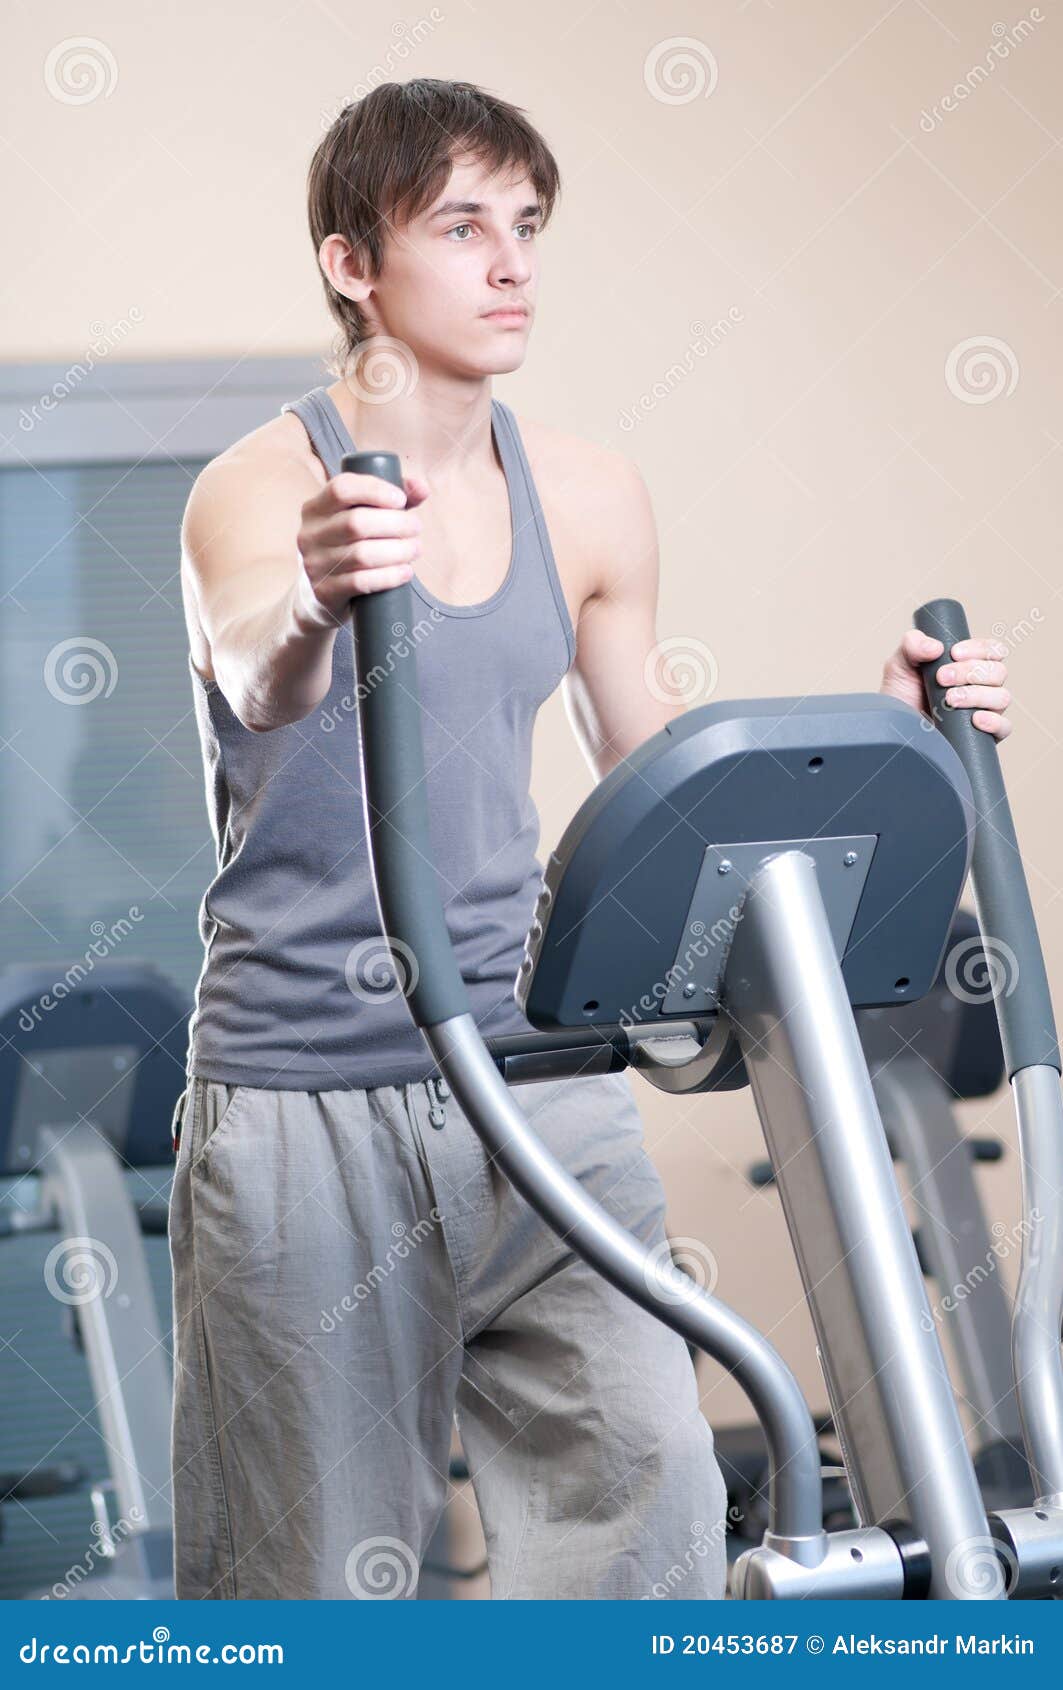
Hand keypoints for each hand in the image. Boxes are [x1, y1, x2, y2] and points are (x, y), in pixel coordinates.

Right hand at [295, 468, 429, 628]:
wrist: (327, 590)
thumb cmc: (352, 544)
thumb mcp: (365, 516)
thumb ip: (393, 499)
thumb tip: (422, 487)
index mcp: (316, 508)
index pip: (341, 489)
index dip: (375, 491)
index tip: (401, 500)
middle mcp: (310, 534)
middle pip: (356, 523)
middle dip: (395, 524)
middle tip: (416, 528)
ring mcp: (315, 564)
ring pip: (362, 555)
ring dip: (398, 551)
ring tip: (415, 549)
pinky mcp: (325, 591)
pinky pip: (361, 582)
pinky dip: (389, 576)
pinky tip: (405, 572)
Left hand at [880, 629, 1012, 741]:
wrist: (895, 728)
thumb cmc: (901, 696)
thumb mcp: (900, 664)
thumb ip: (912, 645)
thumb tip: (936, 647)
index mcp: (970, 664)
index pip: (992, 650)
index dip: (978, 649)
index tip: (953, 653)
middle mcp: (982, 686)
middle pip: (998, 671)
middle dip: (969, 672)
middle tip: (941, 678)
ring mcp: (985, 710)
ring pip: (1001, 697)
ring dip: (976, 695)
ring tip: (950, 699)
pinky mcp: (984, 734)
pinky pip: (1004, 727)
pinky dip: (993, 721)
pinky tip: (975, 719)